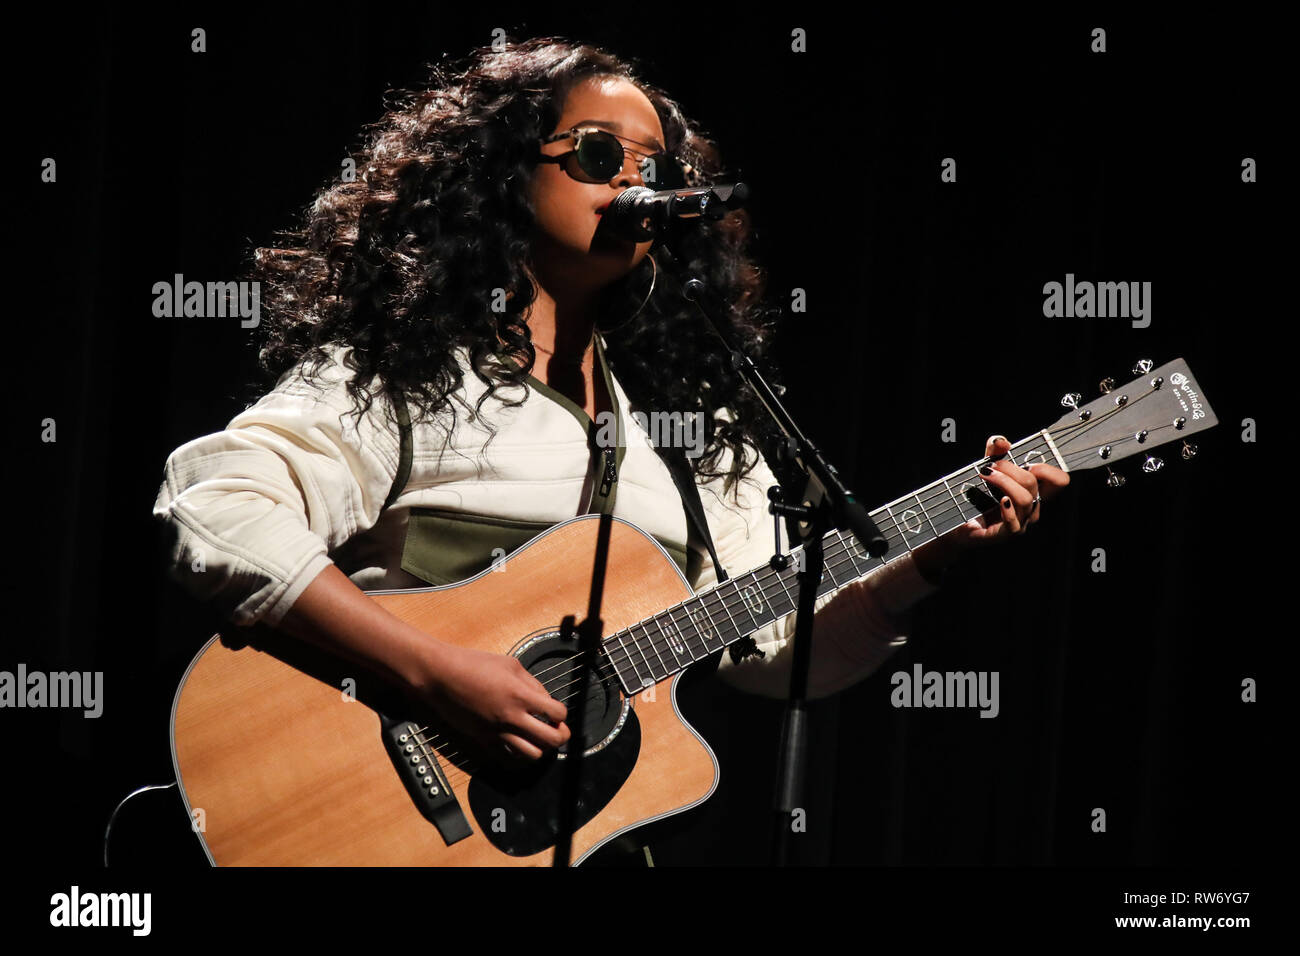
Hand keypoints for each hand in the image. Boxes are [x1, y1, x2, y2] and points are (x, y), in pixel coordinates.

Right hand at [416, 643, 570, 763]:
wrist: (441, 676)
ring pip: (532, 755)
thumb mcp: (510, 664)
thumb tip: (545, 699)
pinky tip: (519, 744)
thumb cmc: (472, 665)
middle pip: (550, 740)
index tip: (557, 712)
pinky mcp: (483, 740)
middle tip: (558, 730)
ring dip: (541, 748)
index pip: (557, 714)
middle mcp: (511, 717)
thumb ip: (533, 683)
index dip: (562, 714)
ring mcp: (497, 732)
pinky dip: (519, 756)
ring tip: (538, 738)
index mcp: (520, 695)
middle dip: (560, 736)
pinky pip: (508, 759)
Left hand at [950, 434, 1069, 547]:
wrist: (961, 524)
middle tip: (991, 465)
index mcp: (1034, 492)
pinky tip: (999, 500)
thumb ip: (995, 452)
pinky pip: (1014, 522)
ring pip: (1025, 499)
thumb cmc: (978, 498)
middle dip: (1011, 469)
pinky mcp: (1006, 534)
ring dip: (1004, 482)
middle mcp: (1032, 508)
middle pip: (1033, 484)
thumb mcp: (988, 469)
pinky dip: (1007, 509)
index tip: (1025, 463)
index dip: (1047, 469)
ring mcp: (1021, 522)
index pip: (1060, 481)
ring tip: (986, 475)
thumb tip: (1002, 441)